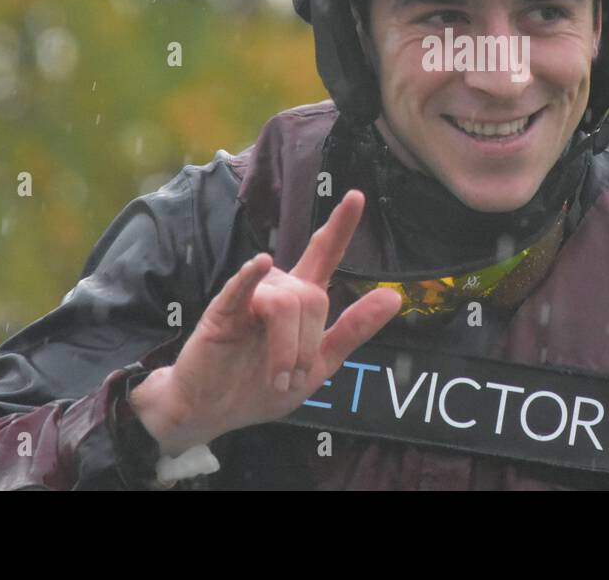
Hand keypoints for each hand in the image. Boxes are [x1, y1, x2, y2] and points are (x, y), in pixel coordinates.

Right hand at [131, 189, 400, 454]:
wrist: (213, 411)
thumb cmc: (262, 386)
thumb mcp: (320, 364)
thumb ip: (354, 329)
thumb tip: (394, 297)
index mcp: (302, 299)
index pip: (324, 256)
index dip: (340, 227)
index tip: (356, 196)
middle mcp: (278, 290)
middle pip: (312, 298)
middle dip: (307, 345)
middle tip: (292, 377)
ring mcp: (250, 297)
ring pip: (286, 306)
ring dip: (285, 350)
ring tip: (275, 376)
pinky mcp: (222, 311)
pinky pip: (242, 289)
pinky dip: (251, 276)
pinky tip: (260, 263)